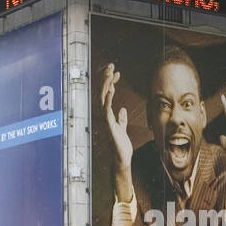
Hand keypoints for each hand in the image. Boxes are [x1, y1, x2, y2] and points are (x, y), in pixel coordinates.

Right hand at [100, 63, 134, 199]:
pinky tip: (111, 89)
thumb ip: (121, 119)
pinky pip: (106, 110)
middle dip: (106, 78)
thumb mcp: (122, 129)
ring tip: (112, 72)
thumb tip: (123, 111)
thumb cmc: (121, 146)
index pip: (107, 93)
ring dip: (107, 84)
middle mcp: (104, 115)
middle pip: (102, 92)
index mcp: (108, 114)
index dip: (111, 81)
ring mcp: (106, 120)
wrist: (121, 159)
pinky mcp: (109, 126)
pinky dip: (108, 99)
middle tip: (112, 65)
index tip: (117, 71)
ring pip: (102, 98)